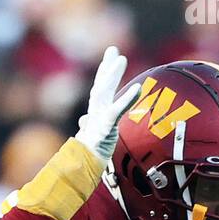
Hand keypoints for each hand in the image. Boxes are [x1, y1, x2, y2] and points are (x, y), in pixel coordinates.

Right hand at [75, 46, 141, 162]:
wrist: (81, 169)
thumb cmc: (87, 156)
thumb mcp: (92, 139)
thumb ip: (91, 127)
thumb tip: (83, 121)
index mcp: (94, 115)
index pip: (99, 90)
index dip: (104, 72)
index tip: (111, 56)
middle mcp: (94, 113)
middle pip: (100, 86)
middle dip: (107, 68)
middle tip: (113, 50)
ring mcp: (98, 119)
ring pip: (104, 92)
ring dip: (112, 75)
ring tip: (121, 59)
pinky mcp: (104, 127)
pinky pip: (116, 110)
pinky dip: (127, 99)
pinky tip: (137, 89)